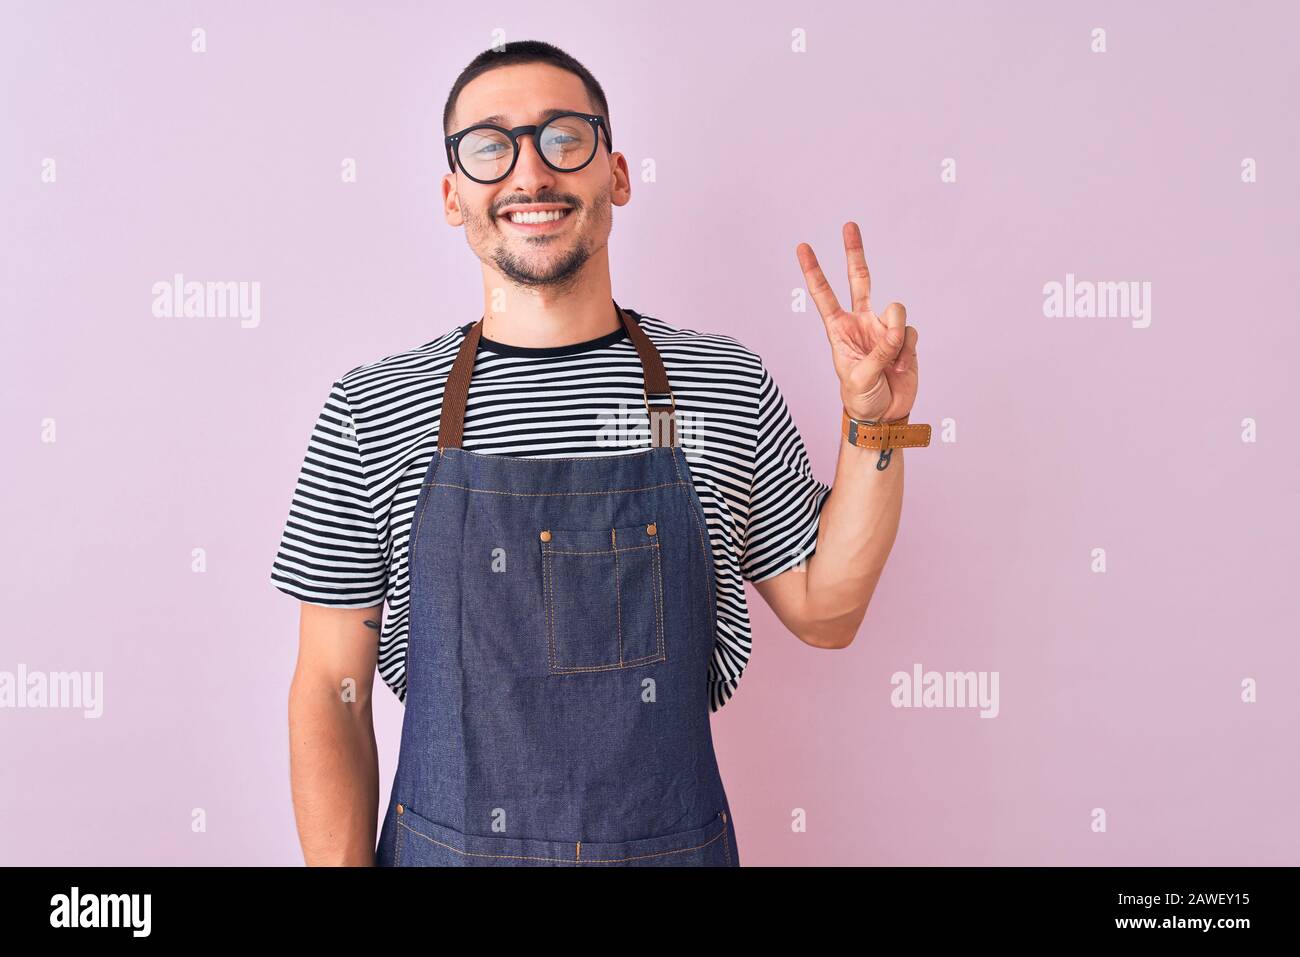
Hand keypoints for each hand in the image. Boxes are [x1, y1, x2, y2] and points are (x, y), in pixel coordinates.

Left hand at [795, 222, 918, 421]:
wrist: (884, 417)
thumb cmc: (861, 399)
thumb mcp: (858, 378)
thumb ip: (878, 351)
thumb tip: (897, 328)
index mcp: (839, 330)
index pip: (824, 296)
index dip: (814, 272)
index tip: (802, 247)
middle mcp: (861, 323)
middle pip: (859, 280)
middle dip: (854, 253)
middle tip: (848, 225)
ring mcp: (884, 329)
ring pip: (896, 311)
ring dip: (895, 336)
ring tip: (891, 363)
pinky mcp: (905, 339)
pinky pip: (911, 332)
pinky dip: (908, 350)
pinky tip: (901, 367)